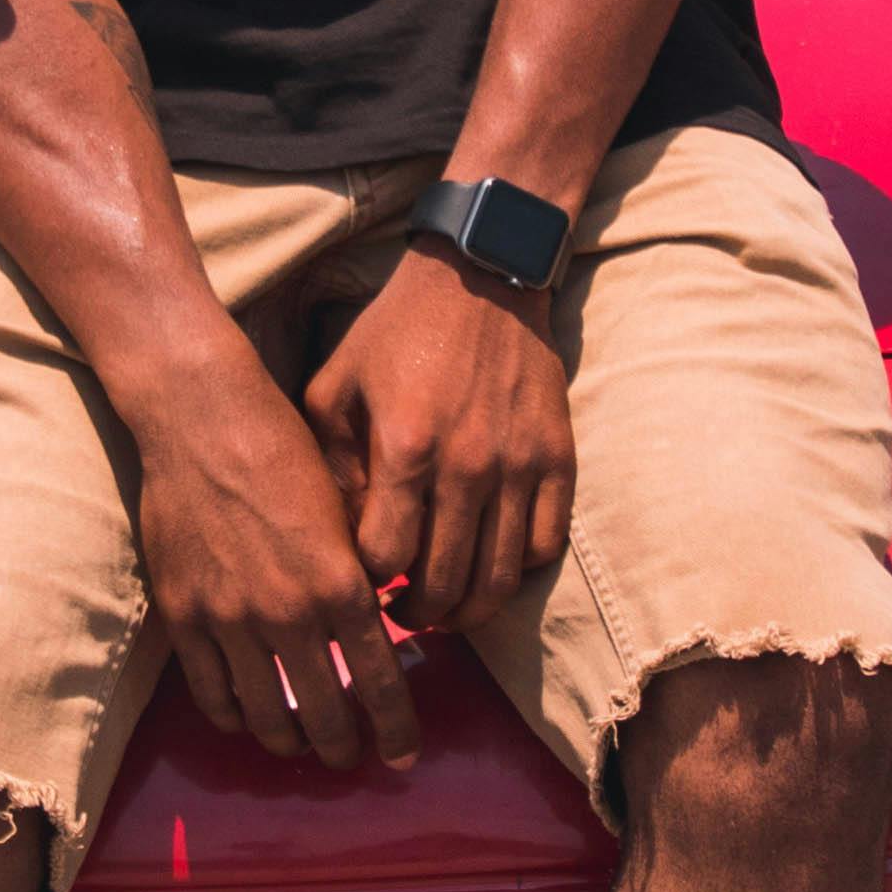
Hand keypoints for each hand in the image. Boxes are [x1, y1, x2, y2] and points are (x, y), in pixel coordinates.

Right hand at [123, 332, 423, 770]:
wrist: (202, 420)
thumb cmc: (283, 450)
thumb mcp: (341, 512)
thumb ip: (358, 576)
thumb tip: (375, 628)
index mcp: (340, 585)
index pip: (380, 684)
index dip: (396, 731)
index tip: (405, 757)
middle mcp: (287, 613)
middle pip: (323, 715)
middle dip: (345, 749)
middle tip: (354, 759)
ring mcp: (230, 621)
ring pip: (266, 717)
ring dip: (290, 743)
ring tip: (302, 745)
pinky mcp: (184, 617)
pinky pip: (212, 694)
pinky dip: (235, 718)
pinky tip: (247, 718)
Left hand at [303, 255, 577, 636]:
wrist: (481, 278)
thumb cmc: (397, 332)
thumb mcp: (336, 386)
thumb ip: (334, 466)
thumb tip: (346, 536)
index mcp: (405, 446)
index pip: (386, 558)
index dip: (370, 582)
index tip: (366, 580)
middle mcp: (467, 464)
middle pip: (445, 583)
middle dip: (419, 613)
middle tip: (406, 613)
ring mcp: (520, 465)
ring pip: (499, 579)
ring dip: (469, 610)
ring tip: (447, 609)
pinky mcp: (558, 458)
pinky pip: (544, 545)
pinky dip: (518, 572)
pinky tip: (491, 566)